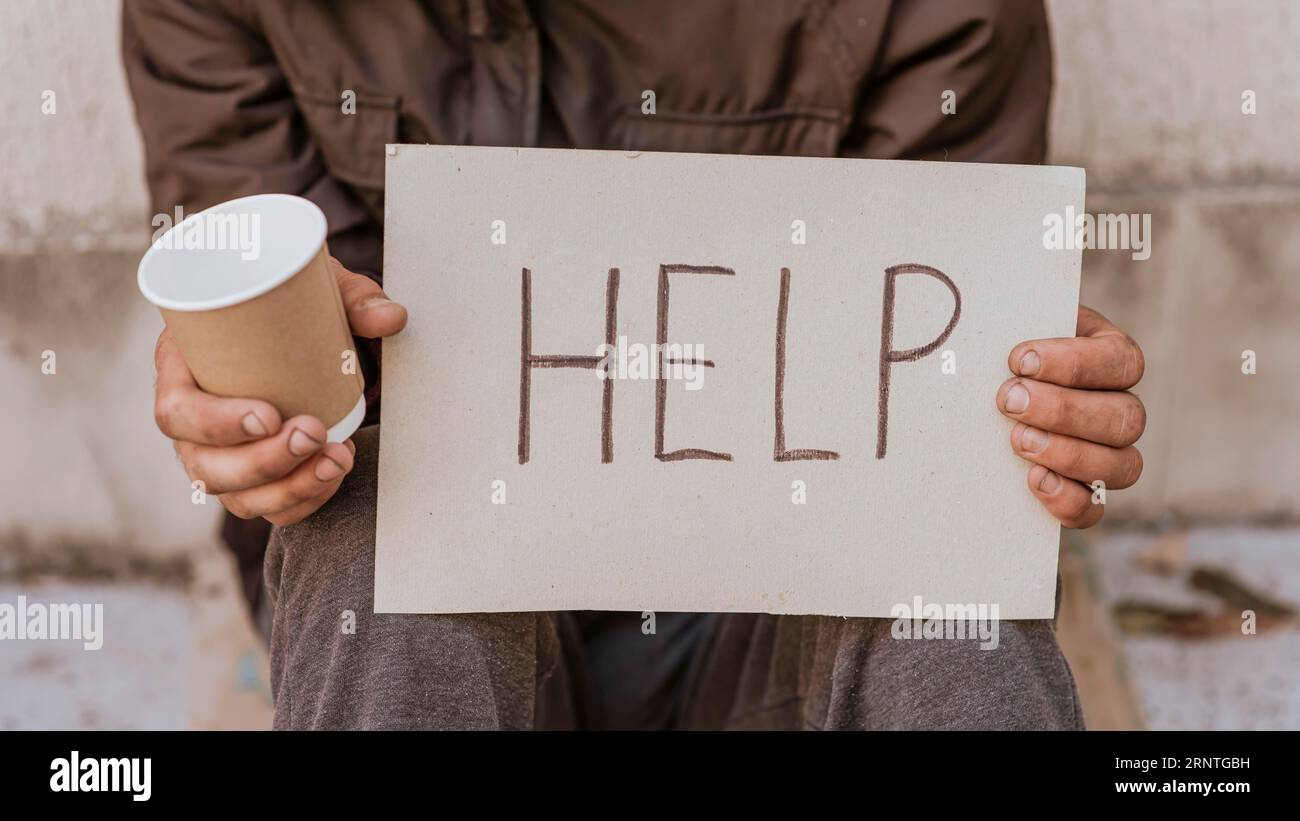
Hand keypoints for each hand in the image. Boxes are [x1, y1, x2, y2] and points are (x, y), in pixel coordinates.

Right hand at [152, 257, 406, 525]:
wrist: (301, 328)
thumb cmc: (289, 305)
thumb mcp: (314, 289)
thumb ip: (354, 298)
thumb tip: (391, 317)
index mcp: (182, 366)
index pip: (176, 410)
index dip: (216, 424)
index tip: (270, 416)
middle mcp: (190, 418)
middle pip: (204, 464)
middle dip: (263, 461)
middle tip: (314, 435)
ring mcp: (214, 453)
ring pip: (235, 495)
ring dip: (288, 486)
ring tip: (337, 458)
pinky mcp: (248, 476)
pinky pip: (265, 506)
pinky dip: (301, 499)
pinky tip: (332, 473)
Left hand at [997, 306, 1144, 528]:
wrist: (976, 396)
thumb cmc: (996, 353)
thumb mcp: (1008, 327)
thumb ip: (1010, 323)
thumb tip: (985, 320)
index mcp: (1109, 357)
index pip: (1120, 362)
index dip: (1075, 364)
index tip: (1019, 359)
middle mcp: (1119, 407)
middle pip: (1125, 417)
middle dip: (1064, 410)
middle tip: (1009, 400)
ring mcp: (1108, 454)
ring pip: (1122, 465)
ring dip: (1069, 454)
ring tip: (1017, 440)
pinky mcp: (1084, 492)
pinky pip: (1094, 509)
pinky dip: (1068, 500)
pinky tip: (1033, 480)